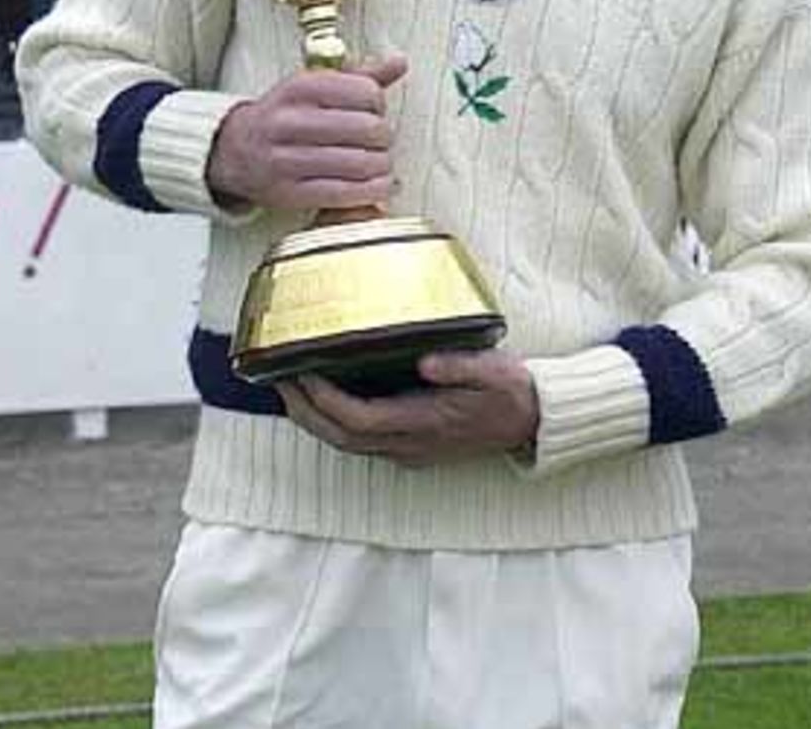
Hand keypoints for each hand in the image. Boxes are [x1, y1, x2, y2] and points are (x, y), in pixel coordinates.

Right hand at [206, 54, 406, 210]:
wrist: (233, 150)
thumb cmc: (285, 115)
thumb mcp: (315, 86)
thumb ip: (360, 75)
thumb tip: (400, 61)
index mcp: (300, 88)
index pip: (366, 92)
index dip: (380, 104)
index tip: (373, 111)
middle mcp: (290, 121)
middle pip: (369, 129)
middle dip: (384, 137)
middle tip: (379, 141)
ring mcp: (287, 159)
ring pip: (361, 164)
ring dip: (382, 166)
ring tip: (380, 164)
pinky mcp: (290, 193)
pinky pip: (346, 194)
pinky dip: (374, 191)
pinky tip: (380, 185)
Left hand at [276, 349, 539, 465]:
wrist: (533, 422)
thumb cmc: (511, 392)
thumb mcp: (494, 371)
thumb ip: (460, 365)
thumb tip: (427, 362)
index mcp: (424, 423)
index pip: (359, 420)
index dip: (325, 400)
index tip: (303, 371)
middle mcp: (409, 443)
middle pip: (341, 437)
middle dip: (305, 411)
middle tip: (278, 378)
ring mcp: (408, 448)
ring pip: (347, 442)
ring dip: (314, 419)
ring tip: (290, 387)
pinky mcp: (410, 443)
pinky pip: (360, 438)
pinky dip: (333, 421)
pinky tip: (324, 397)